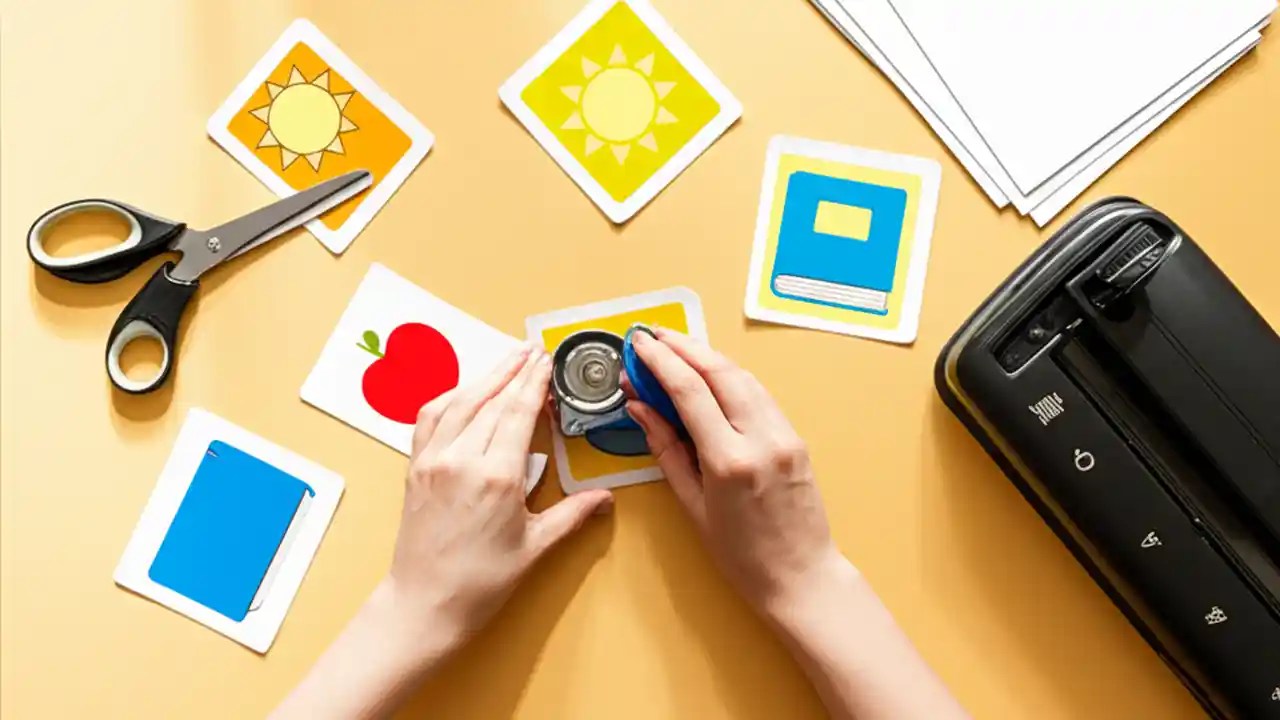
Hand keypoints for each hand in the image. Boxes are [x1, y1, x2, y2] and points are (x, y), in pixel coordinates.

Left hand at [389, 344, 613, 643]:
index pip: (520, 412)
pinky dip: (451, 397)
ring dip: (486, 377)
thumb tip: (604, 498)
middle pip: (493, 400)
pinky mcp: (416, 467)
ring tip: (508, 360)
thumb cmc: (479, 583)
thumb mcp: (534, 547)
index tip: (547, 360)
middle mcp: (461, 459)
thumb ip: (571, 514)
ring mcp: (433, 460)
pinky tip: (467, 391)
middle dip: (516, 371)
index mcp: (496, 476)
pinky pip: (431, 417)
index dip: (536, 382)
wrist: (423, 605)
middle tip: (534, 350)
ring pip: (461, 401)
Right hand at [625, 328, 845, 616]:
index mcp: (729, 461)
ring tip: (676, 347)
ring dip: (708, 356)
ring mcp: (784, 436)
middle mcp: (760, 439)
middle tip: (652, 336)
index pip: (690, 391)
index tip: (638, 344)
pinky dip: (731, 378)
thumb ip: (666, 450)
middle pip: (719, 372)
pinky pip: (760, 395)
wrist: (801, 577)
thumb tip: (640, 408)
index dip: (660, 361)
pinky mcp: (796, 438)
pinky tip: (711, 375)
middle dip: (683, 347)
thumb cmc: (741, 555)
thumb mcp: (692, 506)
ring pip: (743, 377)